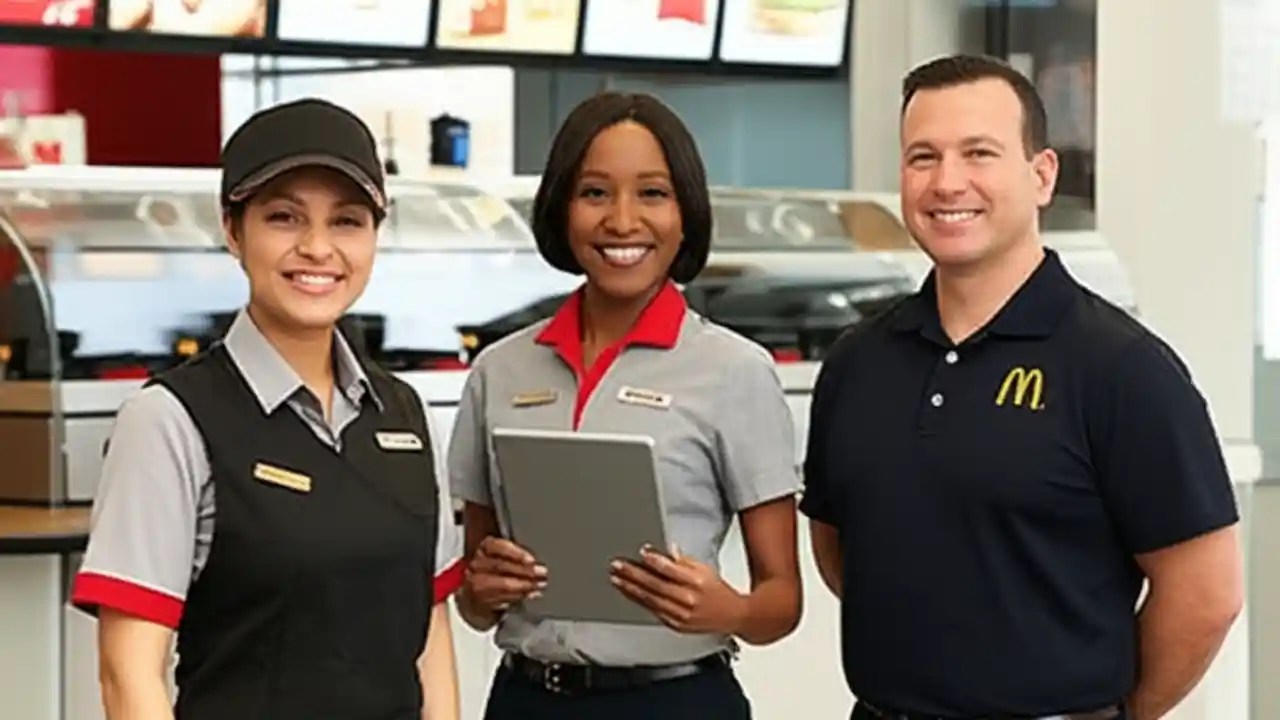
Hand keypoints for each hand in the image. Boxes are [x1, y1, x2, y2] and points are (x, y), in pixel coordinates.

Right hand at [464, 536, 545, 613]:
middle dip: (524, 570)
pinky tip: (531, 594)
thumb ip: (516, 554)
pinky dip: (520, 596)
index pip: (497, 546)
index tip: (531, 559)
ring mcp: (476, 585)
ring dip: (525, 585)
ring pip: (503, 584)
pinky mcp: (481, 602)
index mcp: (484, 548)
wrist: (477, 590)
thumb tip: (534, 562)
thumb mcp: (504, 554)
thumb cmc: (496, 568)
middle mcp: (476, 565)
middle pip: (501, 566)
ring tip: (540, 585)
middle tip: (542, 573)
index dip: (515, 553)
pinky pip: (503, 599)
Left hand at [610, 546, 747, 634]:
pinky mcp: (676, 625)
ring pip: (650, 600)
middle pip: (655, 585)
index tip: (641, 552)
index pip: (670, 569)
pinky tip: (630, 594)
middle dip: (633, 574)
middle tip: (617, 566)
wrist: (734, 617)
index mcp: (697, 582)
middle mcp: (688, 599)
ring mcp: (681, 615)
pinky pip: (653, 611)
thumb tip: (668, 551)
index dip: (653, 560)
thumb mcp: (706, 569)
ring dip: (630, 589)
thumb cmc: (719, 592)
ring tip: (616, 579)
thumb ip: (684, 561)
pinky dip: (639, 601)